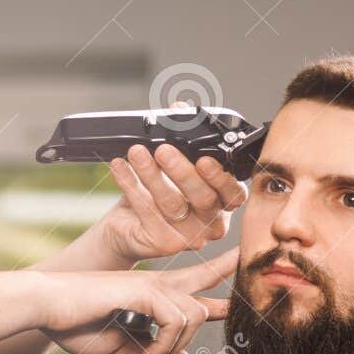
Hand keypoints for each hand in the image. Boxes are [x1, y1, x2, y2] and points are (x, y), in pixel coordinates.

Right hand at [38, 247, 238, 353]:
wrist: (47, 310)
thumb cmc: (77, 326)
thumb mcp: (121, 348)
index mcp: (154, 293)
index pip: (199, 281)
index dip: (224, 274)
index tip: (244, 263)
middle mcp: (159, 284)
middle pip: (207, 287)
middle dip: (222, 300)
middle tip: (208, 317)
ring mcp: (153, 285)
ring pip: (195, 315)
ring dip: (176, 348)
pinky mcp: (145, 291)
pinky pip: (176, 322)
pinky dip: (165, 346)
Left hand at [98, 143, 247, 263]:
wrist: (127, 226)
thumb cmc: (157, 193)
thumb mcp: (173, 165)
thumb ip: (183, 139)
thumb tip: (180, 109)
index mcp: (223, 203)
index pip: (233, 193)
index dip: (221, 177)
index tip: (204, 160)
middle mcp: (212, 224)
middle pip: (203, 198)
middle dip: (182, 171)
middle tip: (163, 150)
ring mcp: (189, 238)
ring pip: (172, 204)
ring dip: (151, 174)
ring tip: (136, 153)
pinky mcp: (164, 244)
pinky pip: (146, 212)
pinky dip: (130, 185)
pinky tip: (119, 167)